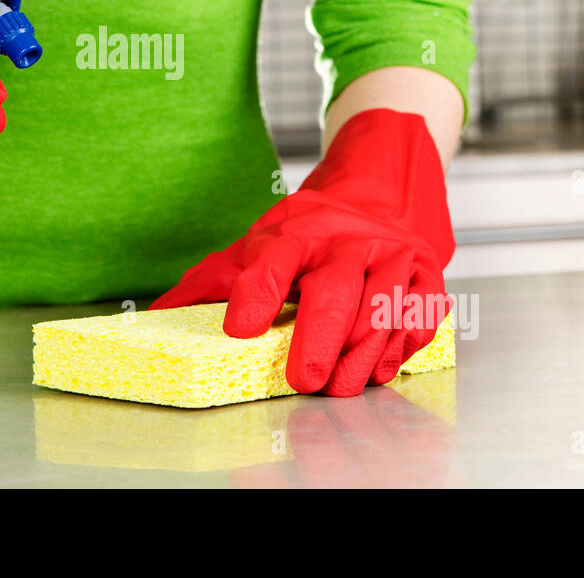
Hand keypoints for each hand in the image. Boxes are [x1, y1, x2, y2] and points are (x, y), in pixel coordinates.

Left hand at [151, 108, 453, 395]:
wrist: (377, 198)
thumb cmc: (311, 235)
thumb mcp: (258, 245)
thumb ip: (212, 281)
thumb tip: (159, 314)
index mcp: (298, 232)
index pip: (272, 261)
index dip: (255, 294)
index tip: (239, 327)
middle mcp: (346, 242)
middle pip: (334, 293)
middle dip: (318, 340)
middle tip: (304, 378)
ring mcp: (390, 257)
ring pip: (381, 312)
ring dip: (361, 356)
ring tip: (339, 385)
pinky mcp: (424, 276)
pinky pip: (418, 318)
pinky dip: (399, 348)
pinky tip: (378, 365)